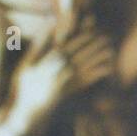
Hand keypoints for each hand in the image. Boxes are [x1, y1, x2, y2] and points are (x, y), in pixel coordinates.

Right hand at [5, 16, 114, 135]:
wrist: (28, 112)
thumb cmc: (25, 87)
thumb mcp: (26, 64)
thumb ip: (39, 45)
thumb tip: (48, 25)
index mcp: (49, 58)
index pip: (69, 40)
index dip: (82, 31)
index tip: (92, 23)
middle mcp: (59, 67)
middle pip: (81, 51)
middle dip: (95, 42)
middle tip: (107, 36)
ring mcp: (66, 80)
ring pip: (87, 64)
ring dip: (100, 56)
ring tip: (111, 49)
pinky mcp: (72, 92)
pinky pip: (88, 80)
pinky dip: (98, 73)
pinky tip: (108, 68)